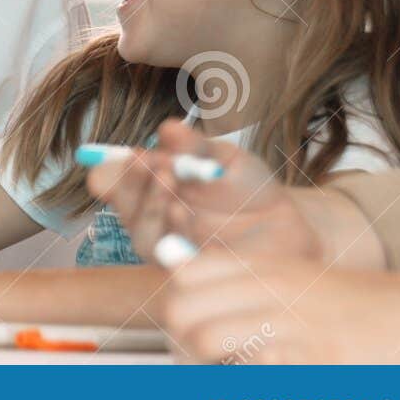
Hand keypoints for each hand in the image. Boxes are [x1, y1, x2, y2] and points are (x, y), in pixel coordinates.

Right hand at [85, 119, 321, 261]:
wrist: (288, 228)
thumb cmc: (251, 191)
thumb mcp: (227, 160)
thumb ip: (197, 148)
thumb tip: (168, 128)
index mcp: (153, 184)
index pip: (114, 179)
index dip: (111, 169)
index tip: (130, 153)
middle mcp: (151, 215)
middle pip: (121, 204)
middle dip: (129, 182)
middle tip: (145, 160)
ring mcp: (167, 245)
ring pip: (140, 232)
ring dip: (148, 204)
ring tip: (166, 179)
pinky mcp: (187, 270)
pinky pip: (168, 256)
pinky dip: (171, 230)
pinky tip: (182, 211)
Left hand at [163, 251, 399, 363]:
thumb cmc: (351, 304)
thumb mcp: (292, 278)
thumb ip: (237, 279)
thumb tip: (176, 271)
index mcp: (263, 266)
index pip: (184, 276)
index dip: (176, 307)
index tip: (187, 329)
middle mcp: (269, 287)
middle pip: (182, 308)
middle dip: (178, 341)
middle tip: (196, 363)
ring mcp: (290, 321)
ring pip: (206, 339)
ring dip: (201, 366)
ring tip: (223, 378)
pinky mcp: (314, 358)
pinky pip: (253, 370)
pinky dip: (245, 384)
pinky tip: (262, 385)